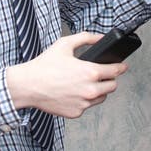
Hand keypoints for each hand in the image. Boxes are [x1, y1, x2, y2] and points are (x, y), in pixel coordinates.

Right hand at [6, 32, 128, 118]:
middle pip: (112, 86)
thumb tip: (100, 37)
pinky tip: (73, 92)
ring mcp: (84, 104)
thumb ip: (86, 38)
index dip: (121, 67)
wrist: (28, 85)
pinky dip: (84, 100)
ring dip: (98, 90)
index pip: (116, 71)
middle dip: (109, 79)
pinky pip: (87, 106)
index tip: (122, 66)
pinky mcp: (76, 113)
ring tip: (85, 83)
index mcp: (91, 73)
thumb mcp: (65, 44)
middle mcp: (90, 90)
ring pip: (101, 97)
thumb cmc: (45, 65)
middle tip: (100, 74)